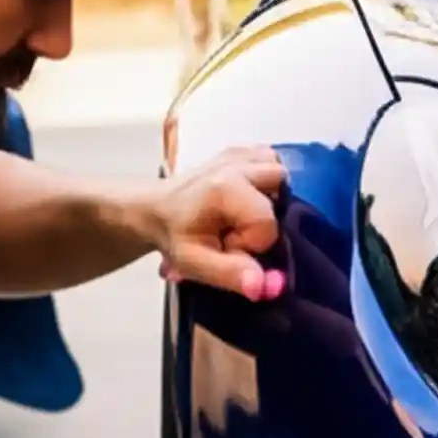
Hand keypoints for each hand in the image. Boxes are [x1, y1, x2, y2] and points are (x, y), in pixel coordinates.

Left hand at [154, 145, 286, 300]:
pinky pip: (271, 162)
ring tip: (244, 213)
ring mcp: (242, 153)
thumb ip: (231, 274)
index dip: (251, 244)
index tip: (226, 246)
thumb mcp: (195, 262)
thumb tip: (267, 287)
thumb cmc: (175, 235)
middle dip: (263, 220)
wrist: (155, 208)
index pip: (267, 224)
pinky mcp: (244, 151)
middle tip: (235, 229)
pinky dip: (267, 180)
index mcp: (226, 188)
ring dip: (270, 199)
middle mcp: (239, 164)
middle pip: (282, 195)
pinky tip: (249, 196)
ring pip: (279, 175)